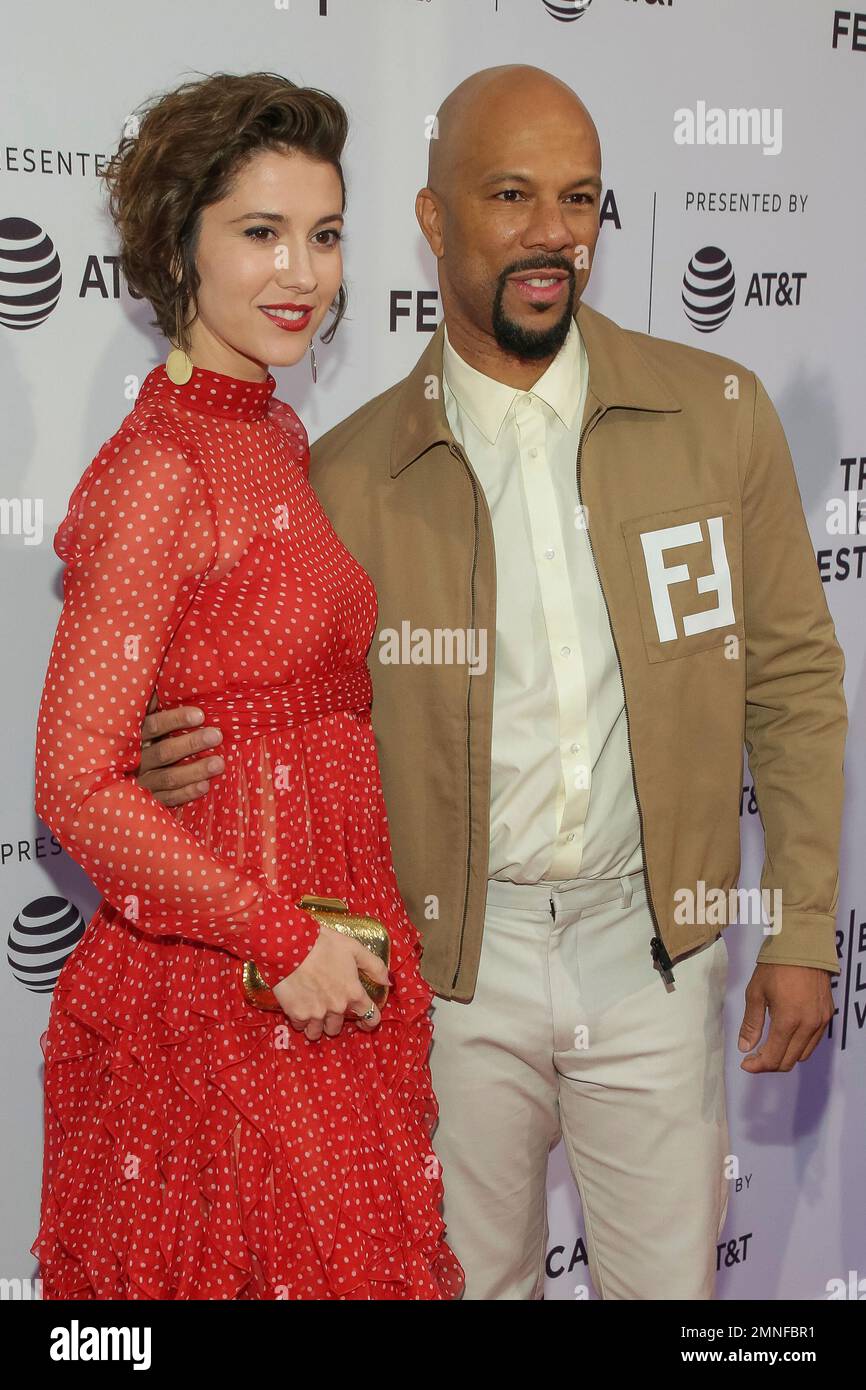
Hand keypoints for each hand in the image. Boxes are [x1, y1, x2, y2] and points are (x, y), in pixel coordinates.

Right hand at [135, 689, 223, 806]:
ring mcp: (140, 782)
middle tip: (216, 735)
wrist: (106, 781)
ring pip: (168, 778)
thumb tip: (163, 686)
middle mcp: (134, 760)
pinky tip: (204, 786)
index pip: (152, 727)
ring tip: (218, 763)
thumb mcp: (137, 722)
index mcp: (132, 737)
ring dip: (194, 771)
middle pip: (163, 752)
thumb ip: (147, 706)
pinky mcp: (147, 801)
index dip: (175, 720)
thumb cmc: (135, 741)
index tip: (200, 715)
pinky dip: (185, 793)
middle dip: (191, 744)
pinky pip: (167, 799)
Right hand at [272, 927, 389, 1040]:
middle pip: (338, 1028)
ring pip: (318, 1032)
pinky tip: (298, 1004)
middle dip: (334, 1019)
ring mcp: (316, 1013)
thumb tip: (388, 982)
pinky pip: (300, 1025)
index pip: (370, 1018)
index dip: (370, 1021)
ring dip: (316, 1024)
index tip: (364, 1020)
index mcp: (353, 993)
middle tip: (327, 1005)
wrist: (291, 945)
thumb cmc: (323, 944)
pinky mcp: (296, 1013)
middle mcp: (336, 1008)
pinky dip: (300, 1018)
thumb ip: (374, 966)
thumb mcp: (354, 948)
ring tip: (312, 1010)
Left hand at [738, 962, 834, 1071]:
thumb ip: (751, 1024)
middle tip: (754, 1057)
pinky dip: (799, 1046)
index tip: (746, 1064)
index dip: (758, 1066)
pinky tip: (786, 1037)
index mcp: (788, 1021)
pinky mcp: (827, 1016)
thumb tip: (745, 1048)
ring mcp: (820, 1022)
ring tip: (769, 1048)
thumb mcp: (755, 993)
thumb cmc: (774, 968)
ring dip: (785, 1057)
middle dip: (769, 1064)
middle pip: (789, 1061)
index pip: (774, 1058)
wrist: (803, 948)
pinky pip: (813, 1042)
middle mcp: (808, 1026)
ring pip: (803, 1054)